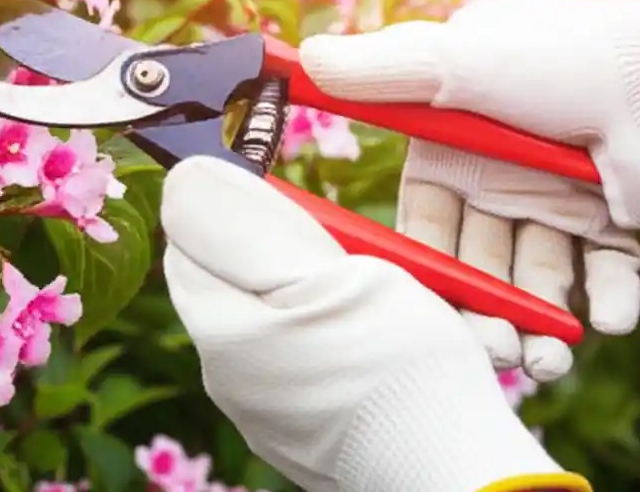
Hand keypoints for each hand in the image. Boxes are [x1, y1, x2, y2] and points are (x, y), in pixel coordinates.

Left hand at [161, 156, 588, 491]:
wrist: (454, 469)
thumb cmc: (397, 362)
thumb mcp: (327, 270)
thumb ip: (246, 225)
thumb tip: (185, 178)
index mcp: (216, 330)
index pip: (192, 236)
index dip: (243, 209)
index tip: (302, 217)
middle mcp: (223, 377)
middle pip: (235, 279)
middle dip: (285, 255)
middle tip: (347, 260)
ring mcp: (260, 413)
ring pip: (274, 321)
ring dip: (315, 298)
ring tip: (375, 305)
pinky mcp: (296, 437)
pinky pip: (300, 366)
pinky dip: (332, 345)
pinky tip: (376, 351)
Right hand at [299, 0, 639, 379]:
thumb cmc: (554, 60)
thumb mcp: (456, 60)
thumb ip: (381, 72)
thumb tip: (301, 61)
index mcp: (450, 145)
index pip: (423, 222)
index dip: (420, 269)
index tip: (414, 313)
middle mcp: (496, 178)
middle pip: (475, 262)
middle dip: (481, 311)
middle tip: (491, 350)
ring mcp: (554, 200)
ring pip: (534, 277)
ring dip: (538, 322)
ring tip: (546, 361)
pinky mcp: (609, 220)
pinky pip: (601, 272)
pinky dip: (605, 300)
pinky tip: (606, 324)